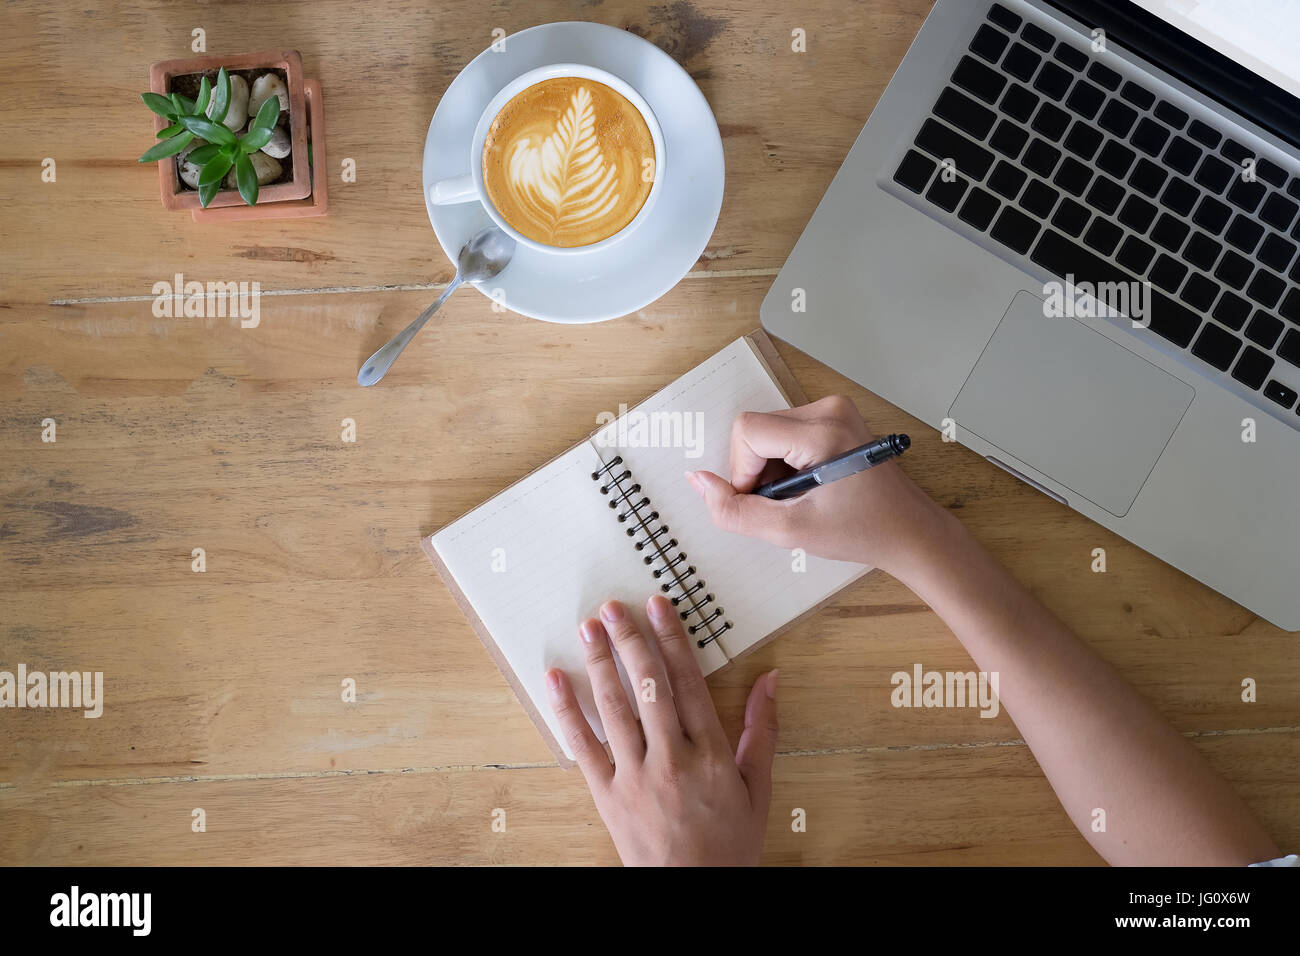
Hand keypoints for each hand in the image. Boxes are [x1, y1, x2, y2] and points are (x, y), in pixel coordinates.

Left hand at [546, 596, 777, 865]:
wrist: (693, 893)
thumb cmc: (729, 844)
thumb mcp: (759, 787)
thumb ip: (763, 730)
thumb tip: (770, 679)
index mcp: (710, 753)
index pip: (688, 682)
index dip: (672, 639)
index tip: (659, 606)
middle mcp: (670, 758)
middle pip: (648, 687)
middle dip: (630, 641)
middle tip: (615, 607)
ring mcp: (634, 775)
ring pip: (614, 708)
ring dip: (599, 663)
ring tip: (588, 628)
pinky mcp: (606, 793)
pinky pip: (583, 745)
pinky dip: (567, 710)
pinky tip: (555, 679)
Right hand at [686, 395, 951, 578]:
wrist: (909, 531)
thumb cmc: (860, 532)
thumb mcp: (790, 531)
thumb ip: (735, 510)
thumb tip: (697, 481)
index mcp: (822, 432)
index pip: (747, 431)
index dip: (742, 471)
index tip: (764, 501)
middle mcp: (829, 409)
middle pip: (756, 429)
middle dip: (757, 470)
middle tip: (784, 503)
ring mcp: (835, 409)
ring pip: (768, 430)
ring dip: (771, 467)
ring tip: (800, 497)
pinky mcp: (837, 416)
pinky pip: (786, 431)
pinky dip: (785, 460)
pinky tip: (809, 484)